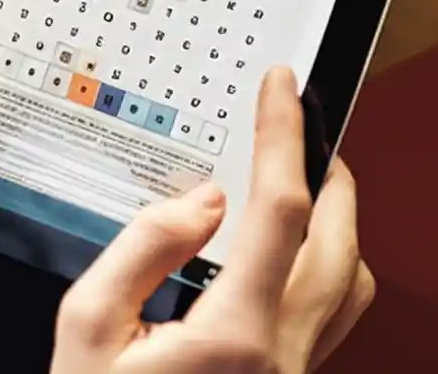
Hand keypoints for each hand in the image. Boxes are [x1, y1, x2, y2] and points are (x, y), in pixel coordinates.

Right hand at [51, 67, 374, 373]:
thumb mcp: (85, 327)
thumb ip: (142, 250)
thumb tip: (203, 199)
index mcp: (231, 336)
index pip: (282, 212)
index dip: (283, 137)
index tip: (281, 90)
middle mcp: (280, 357)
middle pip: (342, 243)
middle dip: (330, 170)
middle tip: (301, 126)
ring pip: (352, 282)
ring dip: (339, 220)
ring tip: (302, 180)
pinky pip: (332, 315)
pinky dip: (326, 263)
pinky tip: (290, 251)